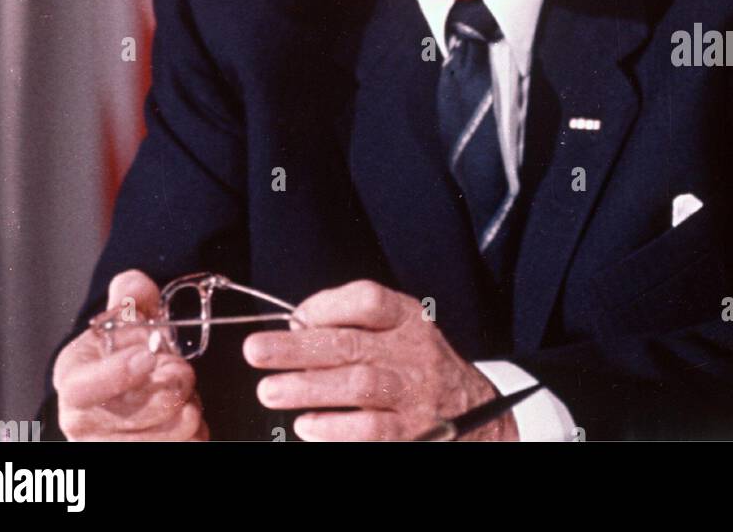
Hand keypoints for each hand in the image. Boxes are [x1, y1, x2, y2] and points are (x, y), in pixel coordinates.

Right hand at [54, 269, 207, 441]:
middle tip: (184, 373)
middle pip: (127, 418)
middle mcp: (80, 422)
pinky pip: (176, 453)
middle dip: (167, 392)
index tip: (148, 357)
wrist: (134, 387)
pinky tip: (189, 415)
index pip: (81, 388)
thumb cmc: (129, 350)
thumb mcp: (130, 317)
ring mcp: (104, 448)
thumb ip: (132, 295)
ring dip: (184, 415)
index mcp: (73, 379)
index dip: (114, 374)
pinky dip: (193, 436)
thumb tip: (135, 287)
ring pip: (154, 444)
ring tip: (187, 395)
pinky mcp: (129, 461)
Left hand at [243, 279, 517, 441]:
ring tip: (269, 391)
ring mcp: (415, 395)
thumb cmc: (419, 367)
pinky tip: (306, 425)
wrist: (476, 414)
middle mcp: (414, 353)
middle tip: (256, 351)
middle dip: (299, 348)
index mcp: (408, 319)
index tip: (296, 317)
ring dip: (309, 388)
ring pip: (359, 386)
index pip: (369, 300)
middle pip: (353, 344)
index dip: (328, 305)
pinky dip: (335, 428)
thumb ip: (356, 322)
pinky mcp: (413, 433)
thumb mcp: (401, 331)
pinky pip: (372, 430)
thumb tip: (298, 327)